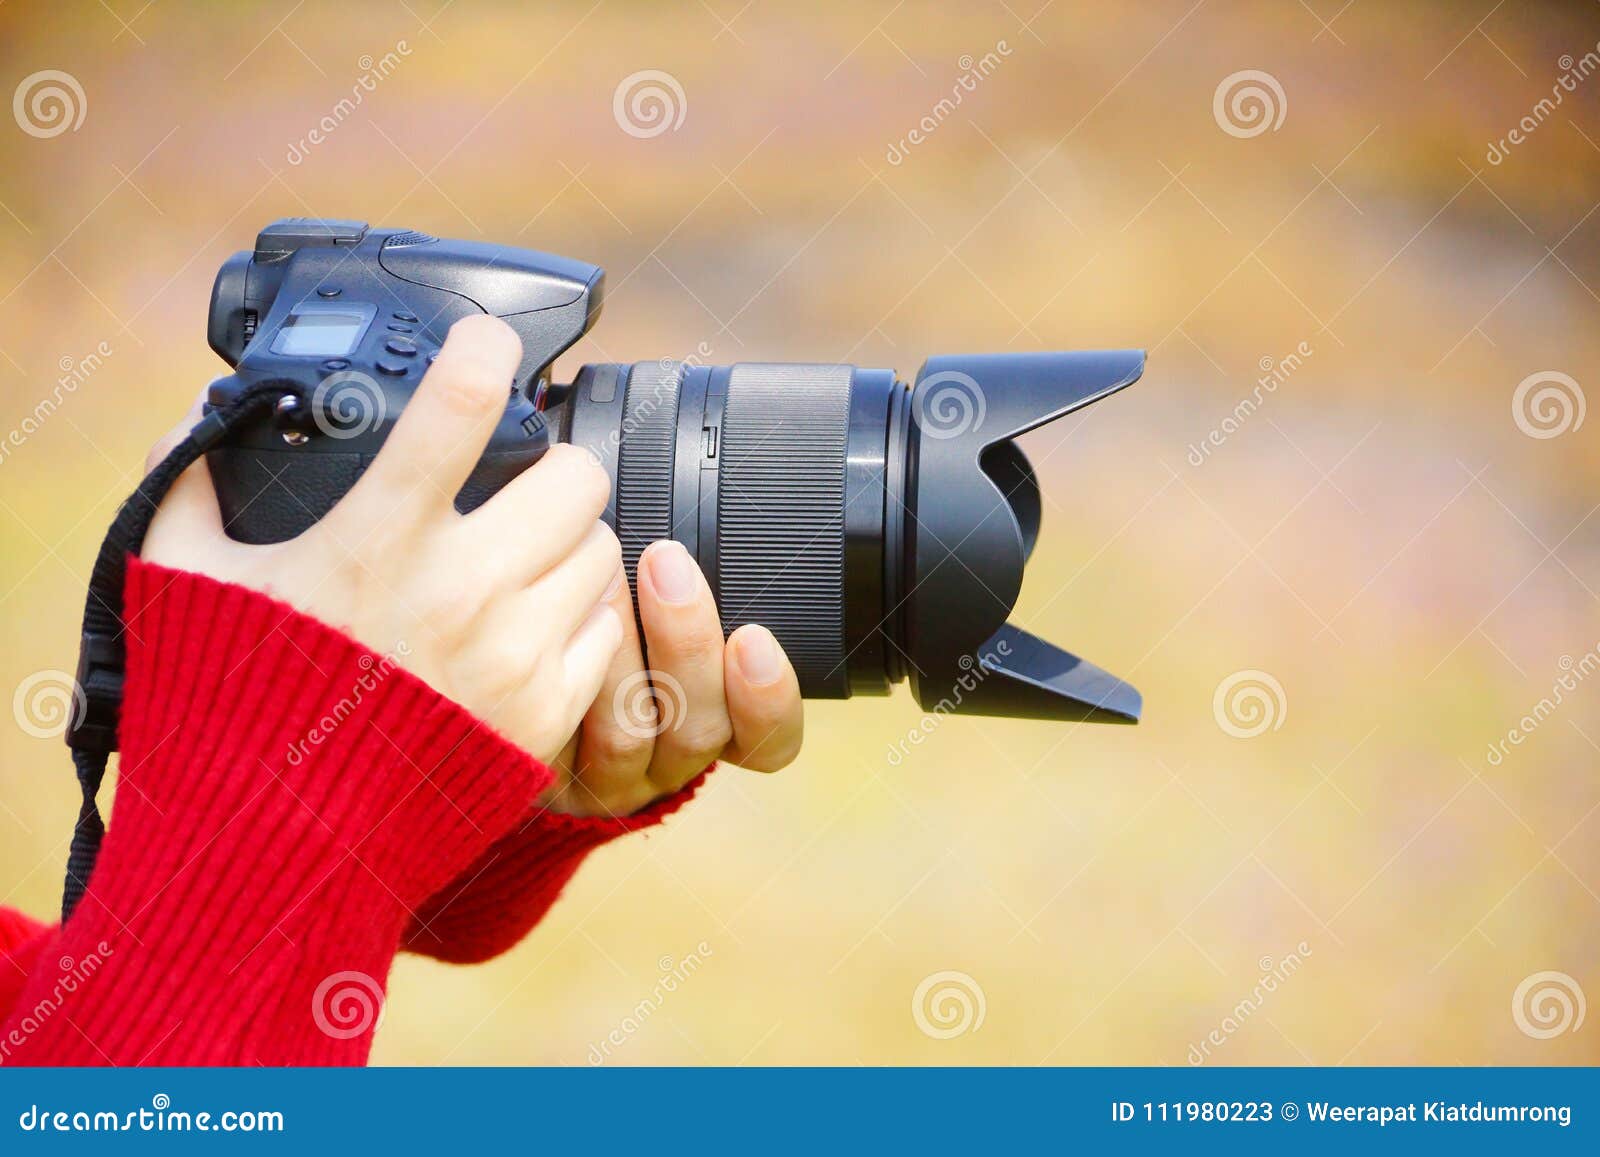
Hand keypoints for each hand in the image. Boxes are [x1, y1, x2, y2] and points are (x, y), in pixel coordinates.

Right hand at [141, 315, 623, 764]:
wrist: (272, 855)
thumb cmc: (228, 716)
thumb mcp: (183, 585)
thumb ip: (192, 490)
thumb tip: (203, 422)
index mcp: (374, 544)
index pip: (459, 406)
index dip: (484, 348)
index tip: (488, 338)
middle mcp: (458, 592)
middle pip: (577, 475)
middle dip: (553, 463)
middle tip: (522, 478)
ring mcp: (511, 658)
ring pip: (603, 549)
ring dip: (569, 541)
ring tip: (524, 556)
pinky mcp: (543, 717)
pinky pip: (605, 632)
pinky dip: (580, 618)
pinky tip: (534, 624)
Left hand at [540, 538, 804, 816]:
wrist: (513, 690)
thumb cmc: (610, 626)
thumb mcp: (668, 606)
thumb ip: (685, 589)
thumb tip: (690, 537)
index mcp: (714, 729)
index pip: (767, 740)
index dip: (769, 698)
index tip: (753, 638)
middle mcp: (666, 762)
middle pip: (700, 730)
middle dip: (688, 643)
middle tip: (668, 564)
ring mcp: (606, 776)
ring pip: (629, 738)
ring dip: (620, 656)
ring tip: (602, 580)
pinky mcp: (545, 770)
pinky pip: (559, 743)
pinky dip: (562, 687)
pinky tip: (552, 636)